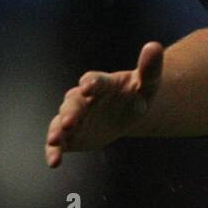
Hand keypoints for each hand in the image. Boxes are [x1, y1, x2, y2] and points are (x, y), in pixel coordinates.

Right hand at [45, 41, 164, 167]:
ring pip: (60, 122)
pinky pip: (58, 142)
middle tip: (69, 121)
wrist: (126, 113)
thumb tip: (154, 46)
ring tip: (55, 140)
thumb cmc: (135, 95)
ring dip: (57, 130)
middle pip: (73, 103)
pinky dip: (54, 150)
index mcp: (101, 84)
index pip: (94, 80)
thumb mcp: (147, 84)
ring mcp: (73, 117)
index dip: (91, 83)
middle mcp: (82, 99)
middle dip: (71, 112)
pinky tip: (54, 162)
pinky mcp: (69, 135)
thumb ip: (150, 68)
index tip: (88, 86)